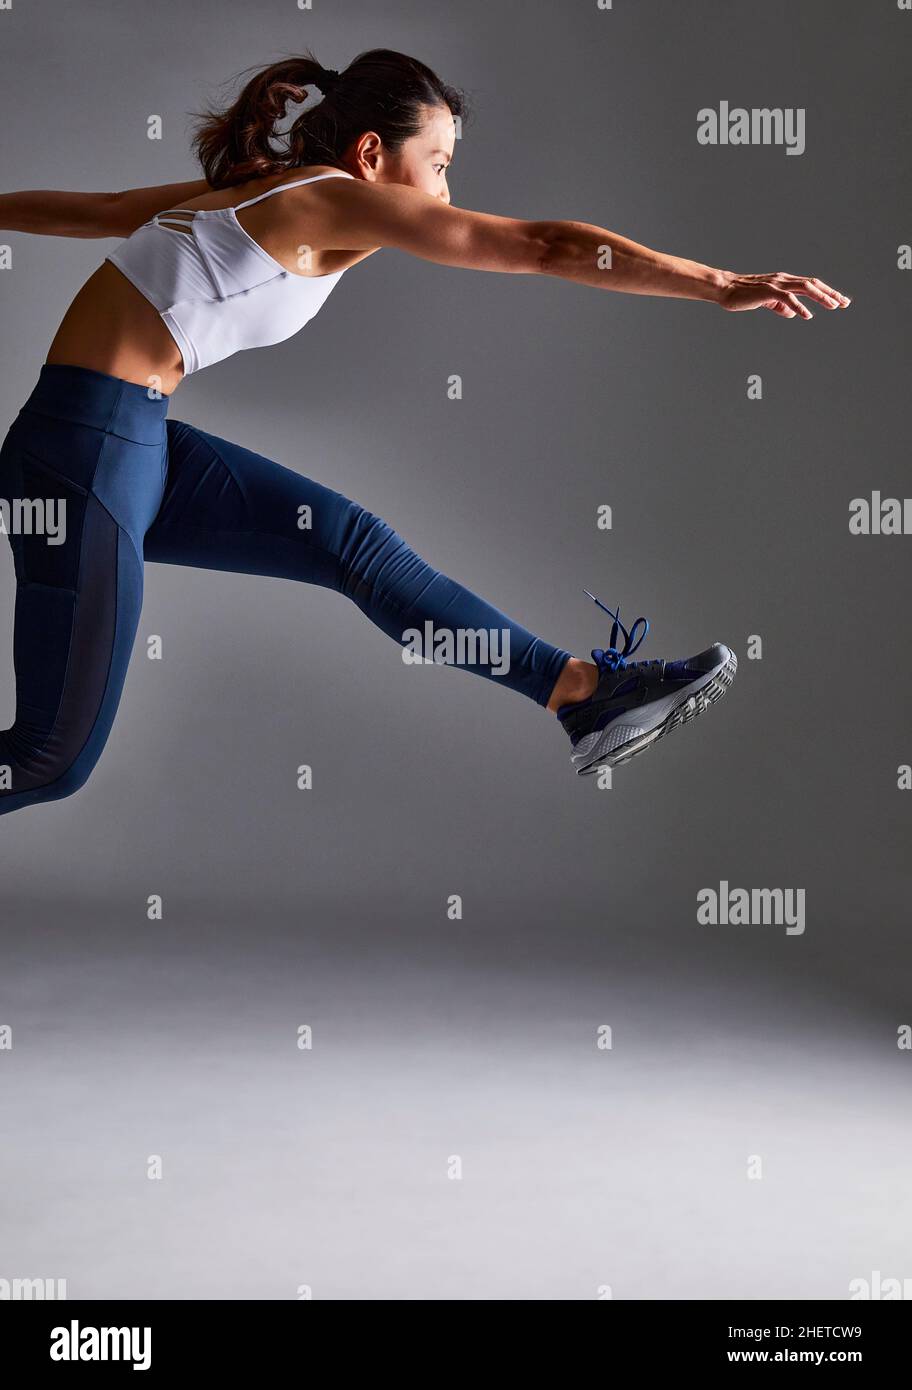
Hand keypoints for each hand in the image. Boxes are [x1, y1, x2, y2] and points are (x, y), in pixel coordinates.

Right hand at [718, 271, 850, 318]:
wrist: (725, 289)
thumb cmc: (743, 295)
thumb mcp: (766, 301)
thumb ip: (780, 306)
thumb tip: (793, 313)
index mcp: (784, 281)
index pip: (810, 285)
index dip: (826, 292)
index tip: (840, 301)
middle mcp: (784, 279)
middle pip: (813, 284)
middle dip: (830, 293)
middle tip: (845, 303)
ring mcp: (777, 284)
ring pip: (805, 287)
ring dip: (821, 297)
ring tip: (834, 306)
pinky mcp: (768, 291)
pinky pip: (788, 298)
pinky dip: (799, 306)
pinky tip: (807, 315)